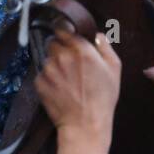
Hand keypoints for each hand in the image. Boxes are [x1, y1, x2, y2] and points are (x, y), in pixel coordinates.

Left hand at [34, 26, 120, 144]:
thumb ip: (105, 46)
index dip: (64, 32)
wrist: (85, 125)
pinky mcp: (39, 83)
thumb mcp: (114, 68)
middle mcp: (62, 56)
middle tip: (68, 60)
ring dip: (53, 63)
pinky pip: (41, 73)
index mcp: (81, 49)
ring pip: (46, 58)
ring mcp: (48, 70)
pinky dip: (47, 78)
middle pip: (52, 42)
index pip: (63, 28)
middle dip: (59, 48)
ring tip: (64, 77)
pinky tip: (58, 87)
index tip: (67, 36)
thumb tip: (96, 35)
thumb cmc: (103, 98)